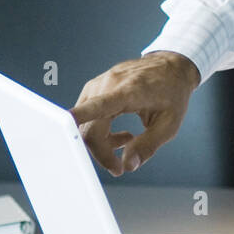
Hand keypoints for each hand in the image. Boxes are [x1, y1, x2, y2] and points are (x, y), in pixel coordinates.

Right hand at [70, 51, 199, 175]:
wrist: (172, 66)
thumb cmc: (173, 93)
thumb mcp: (170, 124)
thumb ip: (147, 146)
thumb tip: (128, 166)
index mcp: (128, 91)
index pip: (96, 107)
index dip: (75, 119)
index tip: (60, 129)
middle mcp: (108, 84)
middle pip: (89, 127)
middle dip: (101, 152)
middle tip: (119, 167)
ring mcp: (99, 84)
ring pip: (86, 123)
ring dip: (102, 142)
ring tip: (127, 142)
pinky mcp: (95, 87)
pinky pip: (89, 115)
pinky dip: (101, 130)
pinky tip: (121, 134)